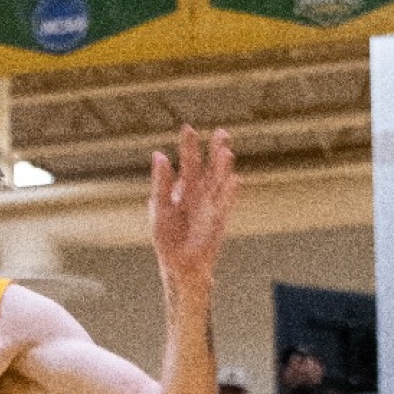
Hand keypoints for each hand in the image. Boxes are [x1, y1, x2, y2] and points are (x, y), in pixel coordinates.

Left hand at [150, 126, 237, 283]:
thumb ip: (161, 182)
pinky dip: (229, 192)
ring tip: (226, 152)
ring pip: (219, 182)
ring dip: (223, 168)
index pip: (188, 162)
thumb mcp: (159, 207)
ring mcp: (211, 205)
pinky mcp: (218, 220)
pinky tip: (233, 179)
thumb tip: (159, 154)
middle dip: (214, 150)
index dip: (189, 146)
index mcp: (183, 188)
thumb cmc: (167, 237)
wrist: (179, 265)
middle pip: (209, 168)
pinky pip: (224, 203)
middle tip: (221, 132)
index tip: (188, 128)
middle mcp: (200, 194)